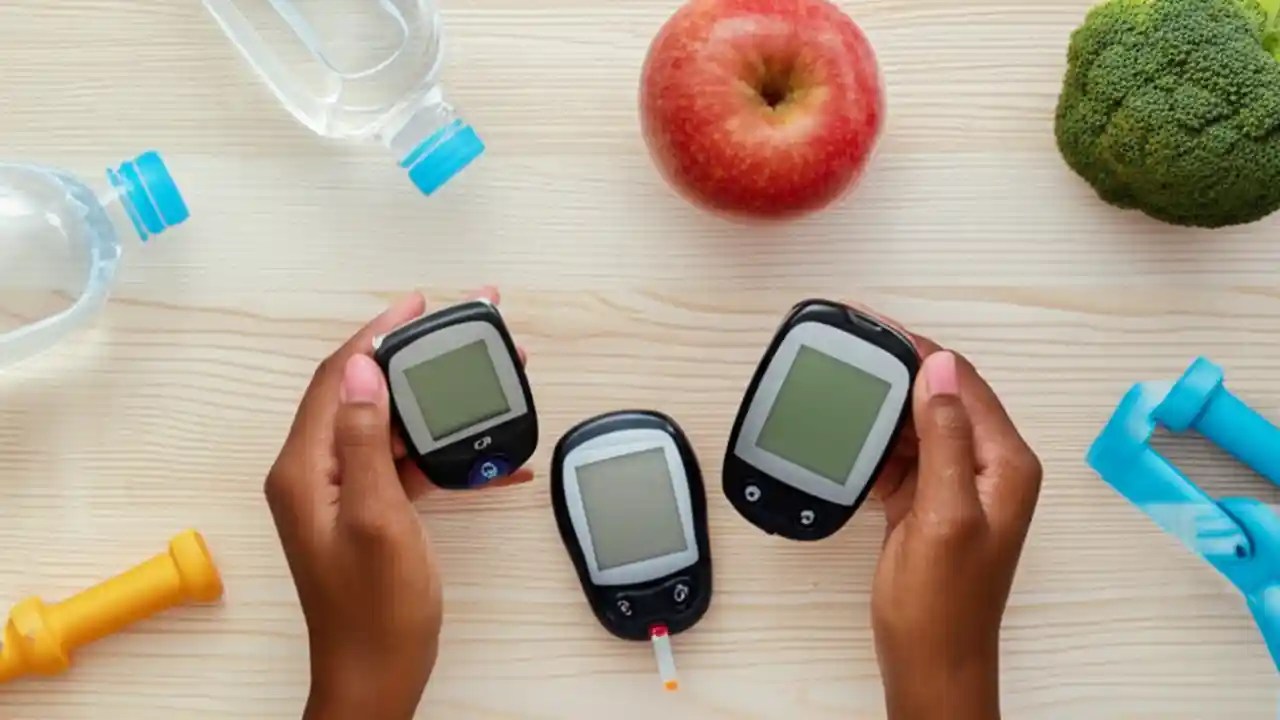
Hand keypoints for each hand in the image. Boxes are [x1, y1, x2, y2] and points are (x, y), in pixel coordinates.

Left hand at [265, 289, 532, 719]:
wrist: (377, 675)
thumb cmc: (376, 613)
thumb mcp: (376, 518)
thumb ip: (364, 441)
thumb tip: (357, 367)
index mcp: (306, 469)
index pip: (336, 378)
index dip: (376, 334)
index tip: (418, 303)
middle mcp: (317, 473)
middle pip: (365, 393)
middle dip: (415, 360)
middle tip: (461, 334)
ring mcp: (343, 492)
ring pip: (391, 426)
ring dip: (436, 404)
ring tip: (486, 381)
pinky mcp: (369, 510)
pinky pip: (406, 464)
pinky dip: (444, 454)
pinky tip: (492, 457)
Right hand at [870, 347, 1041, 719]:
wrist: (931, 662)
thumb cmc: (943, 606)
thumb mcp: (944, 514)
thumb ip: (944, 439)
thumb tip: (940, 371)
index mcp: (1005, 464)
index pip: (964, 383)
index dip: (921, 350)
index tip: (877, 325)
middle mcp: (986, 468)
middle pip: (940, 396)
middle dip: (897, 368)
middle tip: (851, 343)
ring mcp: (956, 485)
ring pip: (917, 423)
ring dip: (883, 405)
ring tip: (843, 382)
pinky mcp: (927, 502)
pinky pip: (901, 455)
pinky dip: (875, 444)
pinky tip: (849, 436)